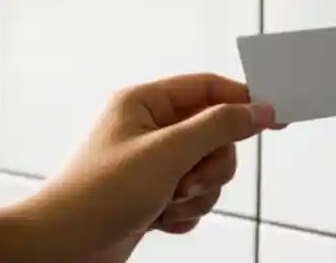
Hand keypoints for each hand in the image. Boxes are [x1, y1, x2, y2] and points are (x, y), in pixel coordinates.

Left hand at [21, 74, 280, 262]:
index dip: (244, 100)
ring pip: (209, 171)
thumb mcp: (167, 153)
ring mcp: (153, 165)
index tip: (275, 117)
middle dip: (210, 165)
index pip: (209, 88)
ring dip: (197, 194)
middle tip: (187, 180)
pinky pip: (196, 198)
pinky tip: (158, 219)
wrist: (60, 251)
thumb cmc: (94, 196)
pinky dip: (185, 213)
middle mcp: (150, 130)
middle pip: (216, 135)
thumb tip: (257, 110)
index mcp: (145, 103)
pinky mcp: (154, 196)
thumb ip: (218, 126)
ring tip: (167, 203)